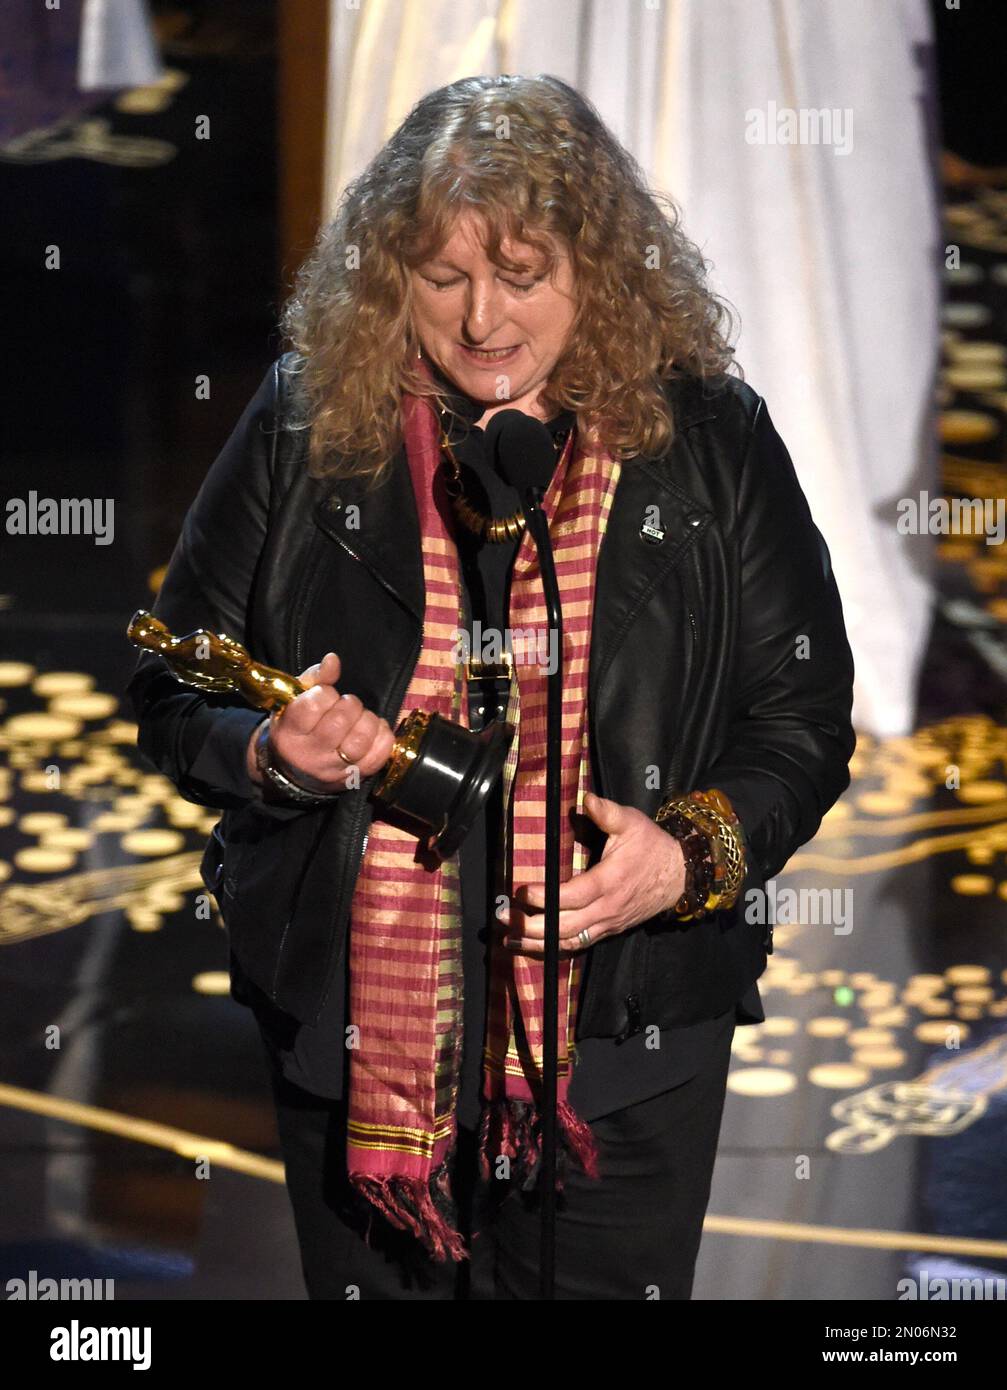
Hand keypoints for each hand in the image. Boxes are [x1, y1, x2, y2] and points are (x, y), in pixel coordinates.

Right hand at [245, 651, 396, 793]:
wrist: (295, 773)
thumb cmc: (298, 729)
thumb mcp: (296, 702)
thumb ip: (315, 678)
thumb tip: (333, 660)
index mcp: (290, 733)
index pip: (313, 704)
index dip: (325, 693)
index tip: (325, 696)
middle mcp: (310, 755)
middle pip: (340, 721)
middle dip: (349, 704)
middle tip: (345, 706)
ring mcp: (334, 770)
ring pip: (361, 739)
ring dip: (367, 720)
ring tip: (360, 718)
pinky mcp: (356, 778)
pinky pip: (380, 753)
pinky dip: (383, 735)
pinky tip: (373, 730)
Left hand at [500, 791, 685, 954]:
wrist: (679, 876)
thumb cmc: (651, 847)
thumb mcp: (632, 823)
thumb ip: (607, 812)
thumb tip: (585, 799)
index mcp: (610, 882)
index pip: (574, 895)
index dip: (546, 898)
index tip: (521, 892)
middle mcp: (607, 908)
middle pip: (566, 926)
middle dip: (532, 926)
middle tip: (504, 918)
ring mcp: (607, 923)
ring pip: (570, 941)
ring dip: (538, 944)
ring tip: (509, 940)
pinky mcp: (607, 930)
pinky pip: (578, 944)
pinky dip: (554, 949)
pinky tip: (532, 947)